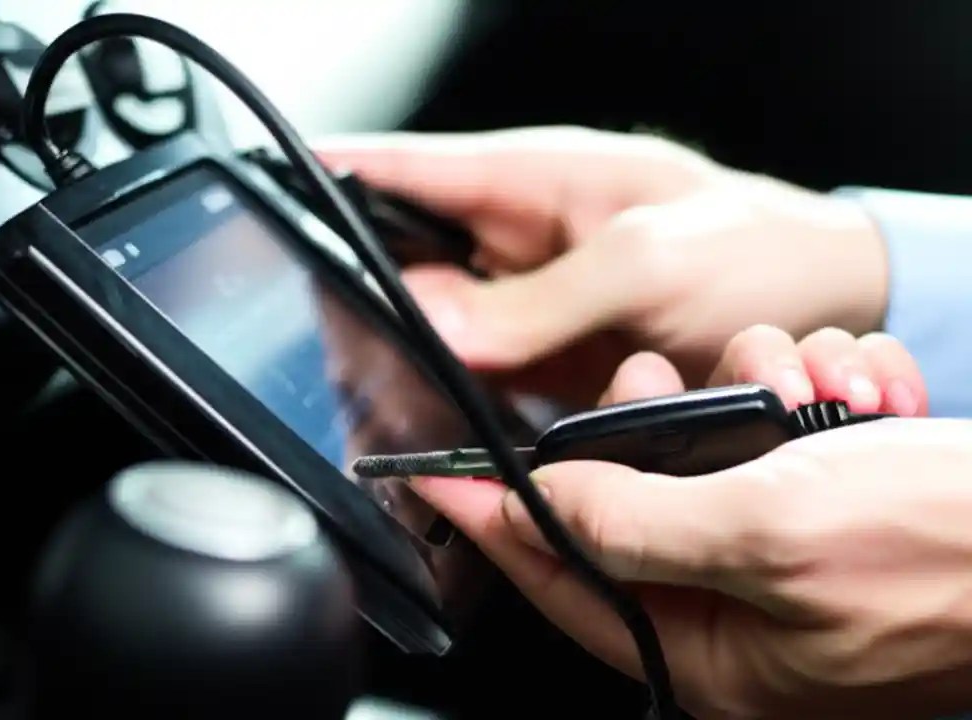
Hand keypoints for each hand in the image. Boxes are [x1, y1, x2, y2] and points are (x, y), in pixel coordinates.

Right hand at [317, 127, 888, 406]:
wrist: (832, 312)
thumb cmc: (759, 249)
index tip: (266, 197)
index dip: (332, 179)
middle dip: (355, 284)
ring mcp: (531, 302)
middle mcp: (519, 239)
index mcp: (533, 179)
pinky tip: (432, 412)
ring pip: (432, 322)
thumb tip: (435, 324)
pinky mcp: (550, 359)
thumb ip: (535, 300)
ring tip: (369, 379)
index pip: (404, 168)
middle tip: (317, 323)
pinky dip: (451, 393)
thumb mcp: (643, 264)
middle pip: (401, 252)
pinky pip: (476, 374)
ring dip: (403, 349)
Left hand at [408, 328, 956, 718]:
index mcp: (716, 656)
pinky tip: (868, 389)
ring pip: (709, 452)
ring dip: (755, 394)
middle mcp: (746, 616)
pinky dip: (820, 395)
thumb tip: (547, 503)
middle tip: (662, 377)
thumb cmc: (952, 554)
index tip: (438, 474)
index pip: (564, 585)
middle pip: (632, 504)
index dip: (497, 524)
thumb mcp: (772, 533)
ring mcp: (792, 557)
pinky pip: (783, 436)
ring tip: (815, 380)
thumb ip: (638, 523)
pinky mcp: (836, 504)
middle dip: (647, 424)